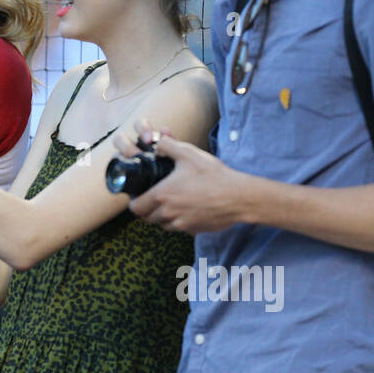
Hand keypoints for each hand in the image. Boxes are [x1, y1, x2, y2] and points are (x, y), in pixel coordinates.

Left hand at [115, 118, 252, 233]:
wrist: (238, 197)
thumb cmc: (212, 175)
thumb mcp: (188, 154)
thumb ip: (167, 145)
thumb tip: (156, 141)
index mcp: (162, 195)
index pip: (136, 207)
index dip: (134, 202)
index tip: (140, 196)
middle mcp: (169, 213)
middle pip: (147, 218)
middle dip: (147, 210)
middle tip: (154, 199)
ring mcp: (182, 224)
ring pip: (163, 225)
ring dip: (163, 217)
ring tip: (171, 203)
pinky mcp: (195, 230)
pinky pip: (180, 229)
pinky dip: (179, 222)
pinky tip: (188, 209)